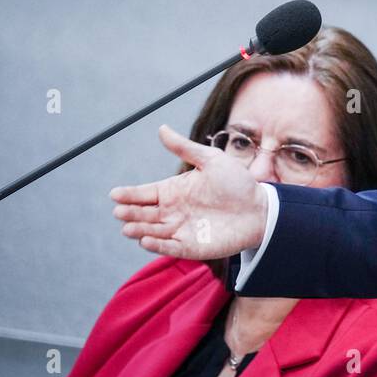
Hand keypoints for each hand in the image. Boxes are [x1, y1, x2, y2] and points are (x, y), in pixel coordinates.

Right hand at [110, 124, 268, 259]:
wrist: (261, 208)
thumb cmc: (237, 183)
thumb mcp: (211, 160)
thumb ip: (185, 148)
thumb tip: (161, 128)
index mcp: (174, 191)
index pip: (145, 193)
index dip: (129, 194)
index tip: (114, 194)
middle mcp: (173, 211)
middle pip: (145, 213)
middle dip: (130, 213)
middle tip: (119, 211)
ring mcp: (181, 230)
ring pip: (153, 231)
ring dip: (140, 230)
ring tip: (128, 227)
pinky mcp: (191, 247)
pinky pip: (170, 247)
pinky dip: (158, 246)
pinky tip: (146, 240)